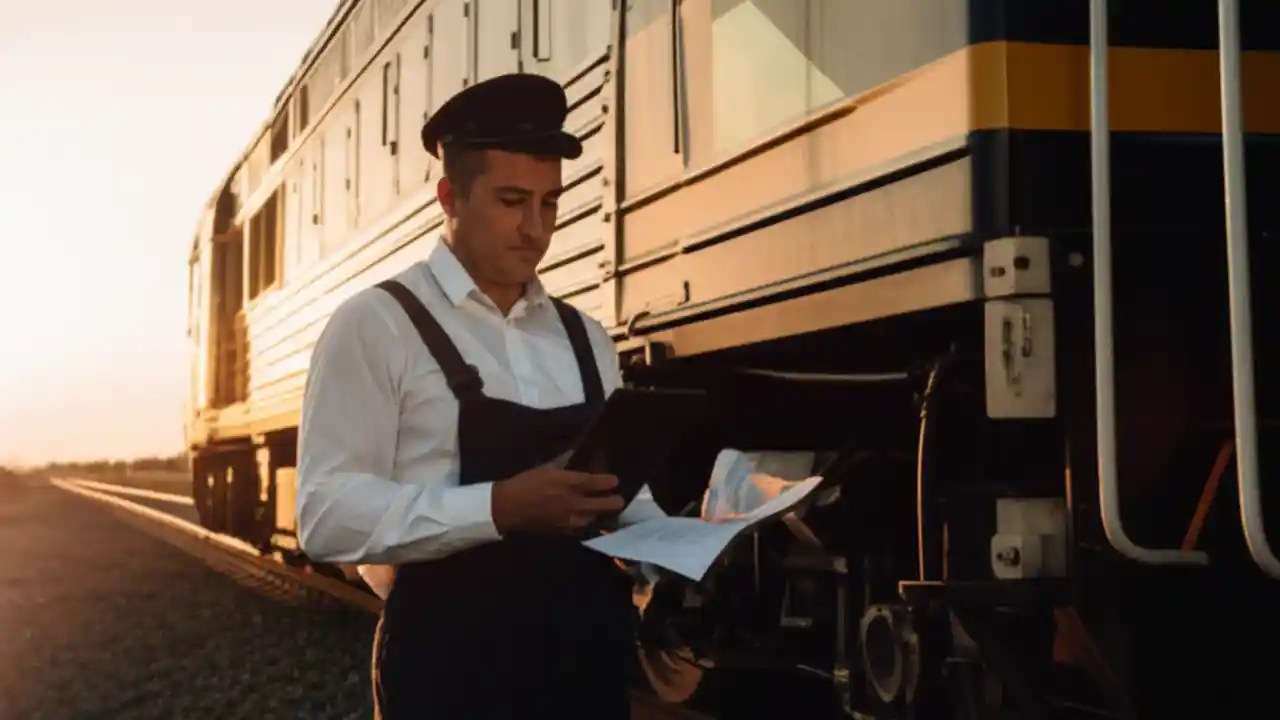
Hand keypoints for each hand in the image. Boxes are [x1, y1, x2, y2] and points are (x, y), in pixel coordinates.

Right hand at [491, 464, 623, 535]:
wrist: (506, 508)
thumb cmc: (525, 483)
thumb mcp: (546, 468)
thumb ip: (564, 464)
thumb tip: (577, 456)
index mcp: (569, 484)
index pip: (598, 483)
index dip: (610, 482)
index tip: (615, 480)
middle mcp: (574, 503)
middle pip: (604, 505)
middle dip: (615, 501)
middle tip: (619, 498)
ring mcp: (570, 520)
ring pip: (595, 518)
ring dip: (601, 513)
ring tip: (605, 508)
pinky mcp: (564, 531)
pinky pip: (582, 527)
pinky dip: (587, 522)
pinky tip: (588, 517)